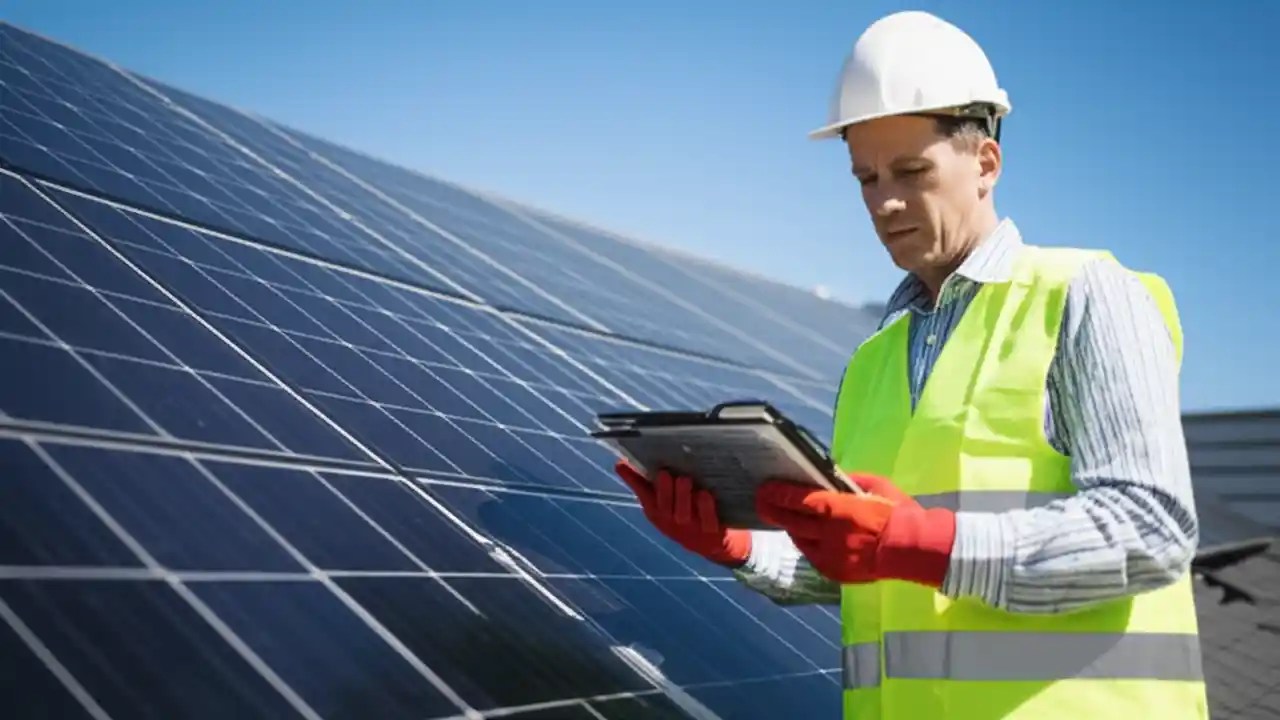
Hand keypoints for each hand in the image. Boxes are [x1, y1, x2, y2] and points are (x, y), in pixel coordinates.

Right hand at [614, 460, 751, 566]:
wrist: (715, 547)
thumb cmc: (686, 515)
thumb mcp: (665, 501)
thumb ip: (645, 483)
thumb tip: (619, 463)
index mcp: (657, 513)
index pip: (643, 494)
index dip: (633, 480)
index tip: (622, 464)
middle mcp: (671, 523)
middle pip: (663, 507)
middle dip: (663, 490)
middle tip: (664, 473)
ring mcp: (691, 531)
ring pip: (683, 514)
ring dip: (682, 497)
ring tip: (684, 480)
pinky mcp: (712, 535)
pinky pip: (708, 522)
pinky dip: (706, 509)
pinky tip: (706, 494)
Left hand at [755, 474, 954, 586]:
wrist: (914, 549)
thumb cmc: (897, 512)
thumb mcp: (876, 486)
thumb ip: (850, 482)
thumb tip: (830, 478)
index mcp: (841, 510)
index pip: (801, 500)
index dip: (779, 494)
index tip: (765, 488)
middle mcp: (831, 534)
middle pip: (793, 521)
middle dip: (774, 510)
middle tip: (761, 501)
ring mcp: (832, 556)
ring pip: (800, 540)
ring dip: (790, 527)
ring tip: (783, 516)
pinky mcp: (835, 572)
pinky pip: (812, 556)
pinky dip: (806, 544)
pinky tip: (805, 536)